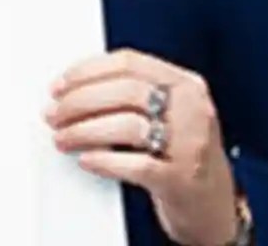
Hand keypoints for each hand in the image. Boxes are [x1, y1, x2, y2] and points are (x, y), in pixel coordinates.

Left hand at [45, 50, 240, 245]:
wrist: (213, 203)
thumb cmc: (181, 153)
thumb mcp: (171, 112)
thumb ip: (134, 94)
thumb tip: (73, 88)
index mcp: (186, 84)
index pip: (129, 63)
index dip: (87, 71)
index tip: (60, 85)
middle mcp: (192, 110)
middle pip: (125, 92)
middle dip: (79, 102)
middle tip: (54, 113)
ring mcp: (190, 145)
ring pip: (127, 126)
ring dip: (83, 131)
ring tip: (63, 138)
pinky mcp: (181, 179)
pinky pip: (136, 165)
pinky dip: (104, 161)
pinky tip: (87, 159)